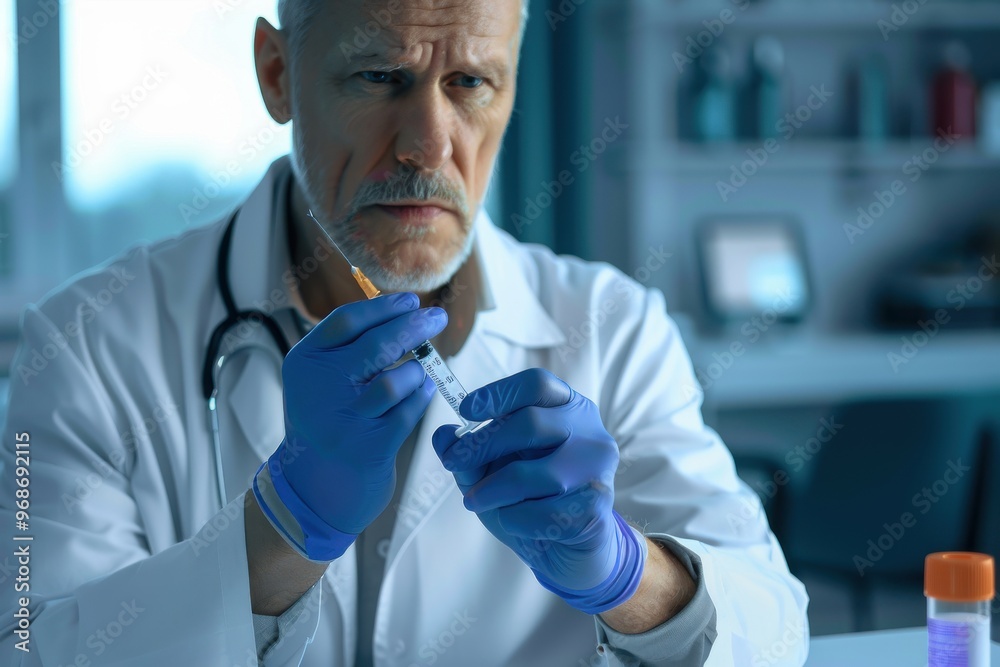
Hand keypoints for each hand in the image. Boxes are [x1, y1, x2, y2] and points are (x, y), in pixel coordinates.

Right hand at [262, 292, 446, 559]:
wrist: (312, 487)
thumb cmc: (329, 421)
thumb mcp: (320, 379)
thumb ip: (349, 346)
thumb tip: (403, 309)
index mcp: (304, 363)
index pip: (347, 321)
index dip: (384, 307)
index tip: (411, 301)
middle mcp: (319, 389)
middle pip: (376, 346)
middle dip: (413, 327)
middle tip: (437, 319)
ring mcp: (344, 422)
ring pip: (395, 382)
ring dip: (416, 371)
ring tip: (421, 371)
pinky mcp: (368, 449)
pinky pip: (408, 412)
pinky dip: (421, 397)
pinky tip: (424, 391)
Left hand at [431, 369, 644, 614]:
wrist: (569, 551)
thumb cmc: (531, 500)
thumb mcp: (491, 471)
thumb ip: (468, 452)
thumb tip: (443, 437)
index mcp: (568, 409)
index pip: (536, 384)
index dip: (498, 394)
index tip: (465, 409)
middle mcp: (589, 433)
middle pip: (530, 423)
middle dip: (482, 444)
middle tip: (453, 462)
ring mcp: (596, 470)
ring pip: (529, 473)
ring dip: (491, 491)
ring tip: (475, 501)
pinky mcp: (596, 510)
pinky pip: (539, 513)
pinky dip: (514, 520)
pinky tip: (516, 523)